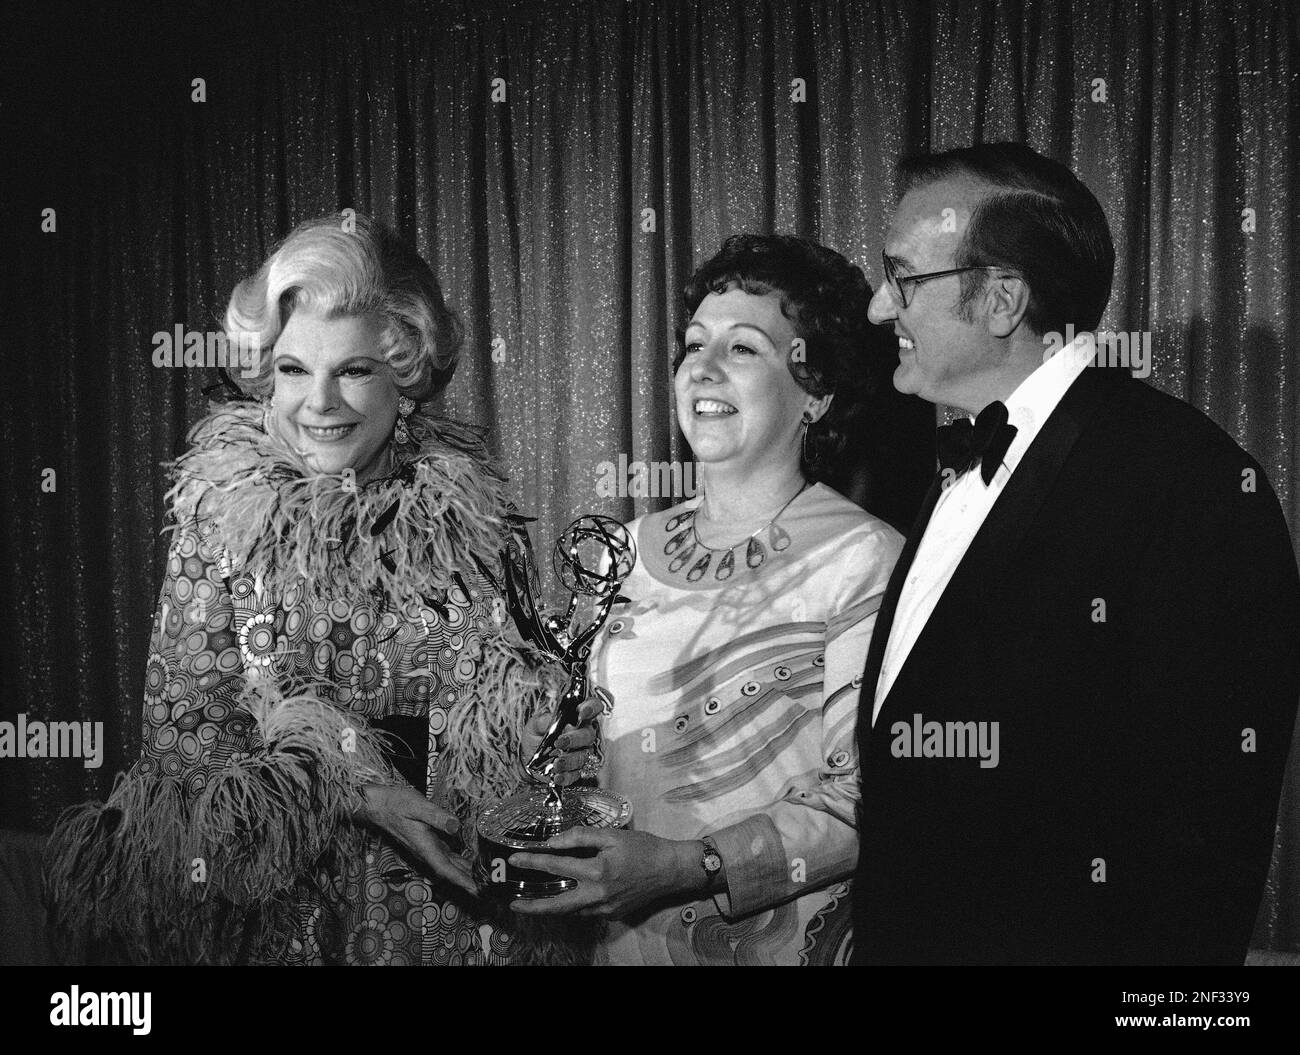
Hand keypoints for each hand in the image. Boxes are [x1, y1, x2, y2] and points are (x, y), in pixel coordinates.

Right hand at [353, 783, 476, 894]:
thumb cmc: (395, 804)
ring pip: (449, 865)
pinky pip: (445, 857)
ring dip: (465, 873)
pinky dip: (458, 862)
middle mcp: (426, 852)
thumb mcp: (418, 806)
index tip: (477, 891)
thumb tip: (455, 827)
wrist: (377, 804)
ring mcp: (426, 848)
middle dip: (468, 882)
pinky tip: (468, 862)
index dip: (463, 881)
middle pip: (451, 872)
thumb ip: (437, 816)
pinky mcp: (427, 842)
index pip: (447, 870)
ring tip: (484, 879)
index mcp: (425, 847)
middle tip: (488, 889)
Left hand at [507, 827, 699, 918]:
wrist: (671, 870)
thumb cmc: (644, 848)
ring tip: (534, 903)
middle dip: (533, 906)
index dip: (533, 862)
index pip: (556, 867)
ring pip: (571, 911)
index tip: (515, 859)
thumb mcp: (612, 835)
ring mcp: (605, 909)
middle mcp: (598, 895)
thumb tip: (555, 842)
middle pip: (557, 905)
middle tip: (514, 905)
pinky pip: (586, 911)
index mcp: (597, 872)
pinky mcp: (612, 914)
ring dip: (551, 908)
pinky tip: (567, 897)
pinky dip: (573, 905)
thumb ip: (581, 837)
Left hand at [521, 696, 602, 786]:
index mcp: (577, 717)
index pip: (593, 706)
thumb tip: (550, 720)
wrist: (528, 756)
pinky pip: (576, 774)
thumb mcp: (535, 724)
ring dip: (570, 760)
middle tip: (560, 742)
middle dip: (575, 739)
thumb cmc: (536, 735)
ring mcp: (582, 752)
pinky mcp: (575, 770)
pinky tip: (557, 776)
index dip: (592, 707)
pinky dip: (567, 776)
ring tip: (556, 764)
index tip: (583, 712)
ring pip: (584, 756)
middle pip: (589, 735)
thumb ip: (543, 721)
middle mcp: (583, 734)